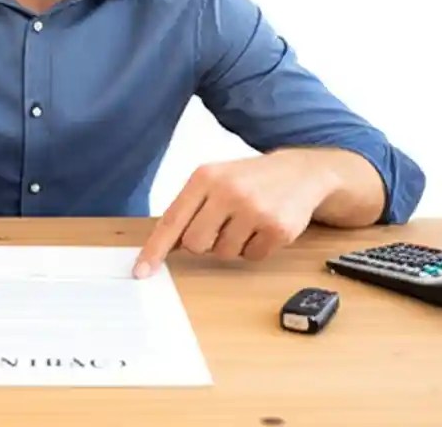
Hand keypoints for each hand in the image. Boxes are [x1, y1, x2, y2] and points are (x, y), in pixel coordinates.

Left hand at [133, 155, 322, 277]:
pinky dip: (255, 248)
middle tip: (221, 225)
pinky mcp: (277, 228)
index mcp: (205, 177)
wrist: (300, 172)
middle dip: (205, 243)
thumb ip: (190, 208)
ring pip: (224, 253)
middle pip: (195, 245)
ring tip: (246, 221)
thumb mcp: (215, 180)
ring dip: (233, 244)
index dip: (154, 250)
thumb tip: (168, 246)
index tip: (141, 271)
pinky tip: (263, 227)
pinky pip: (252, 257)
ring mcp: (255, 210)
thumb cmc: (250, 179)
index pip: (172, 221)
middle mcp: (228, 191)